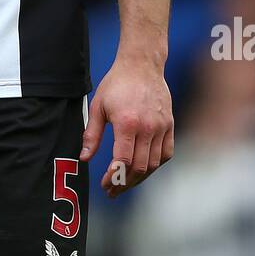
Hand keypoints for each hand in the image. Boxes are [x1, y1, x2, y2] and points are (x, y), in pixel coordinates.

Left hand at [81, 56, 173, 198]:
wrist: (141, 65)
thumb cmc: (117, 84)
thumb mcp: (98, 106)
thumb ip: (92, 134)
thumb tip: (84, 158)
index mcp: (127, 123)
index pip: (122, 161)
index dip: (113, 178)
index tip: (105, 185)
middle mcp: (147, 127)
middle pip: (140, 167)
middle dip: (124, 183)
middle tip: (112, 190)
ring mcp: (161, 127)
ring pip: (154, 164)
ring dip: (140, 178)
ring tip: (125, 183)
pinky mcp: (169, 125)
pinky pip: (166, 153)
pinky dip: (156, 165)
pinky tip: (144, 169)